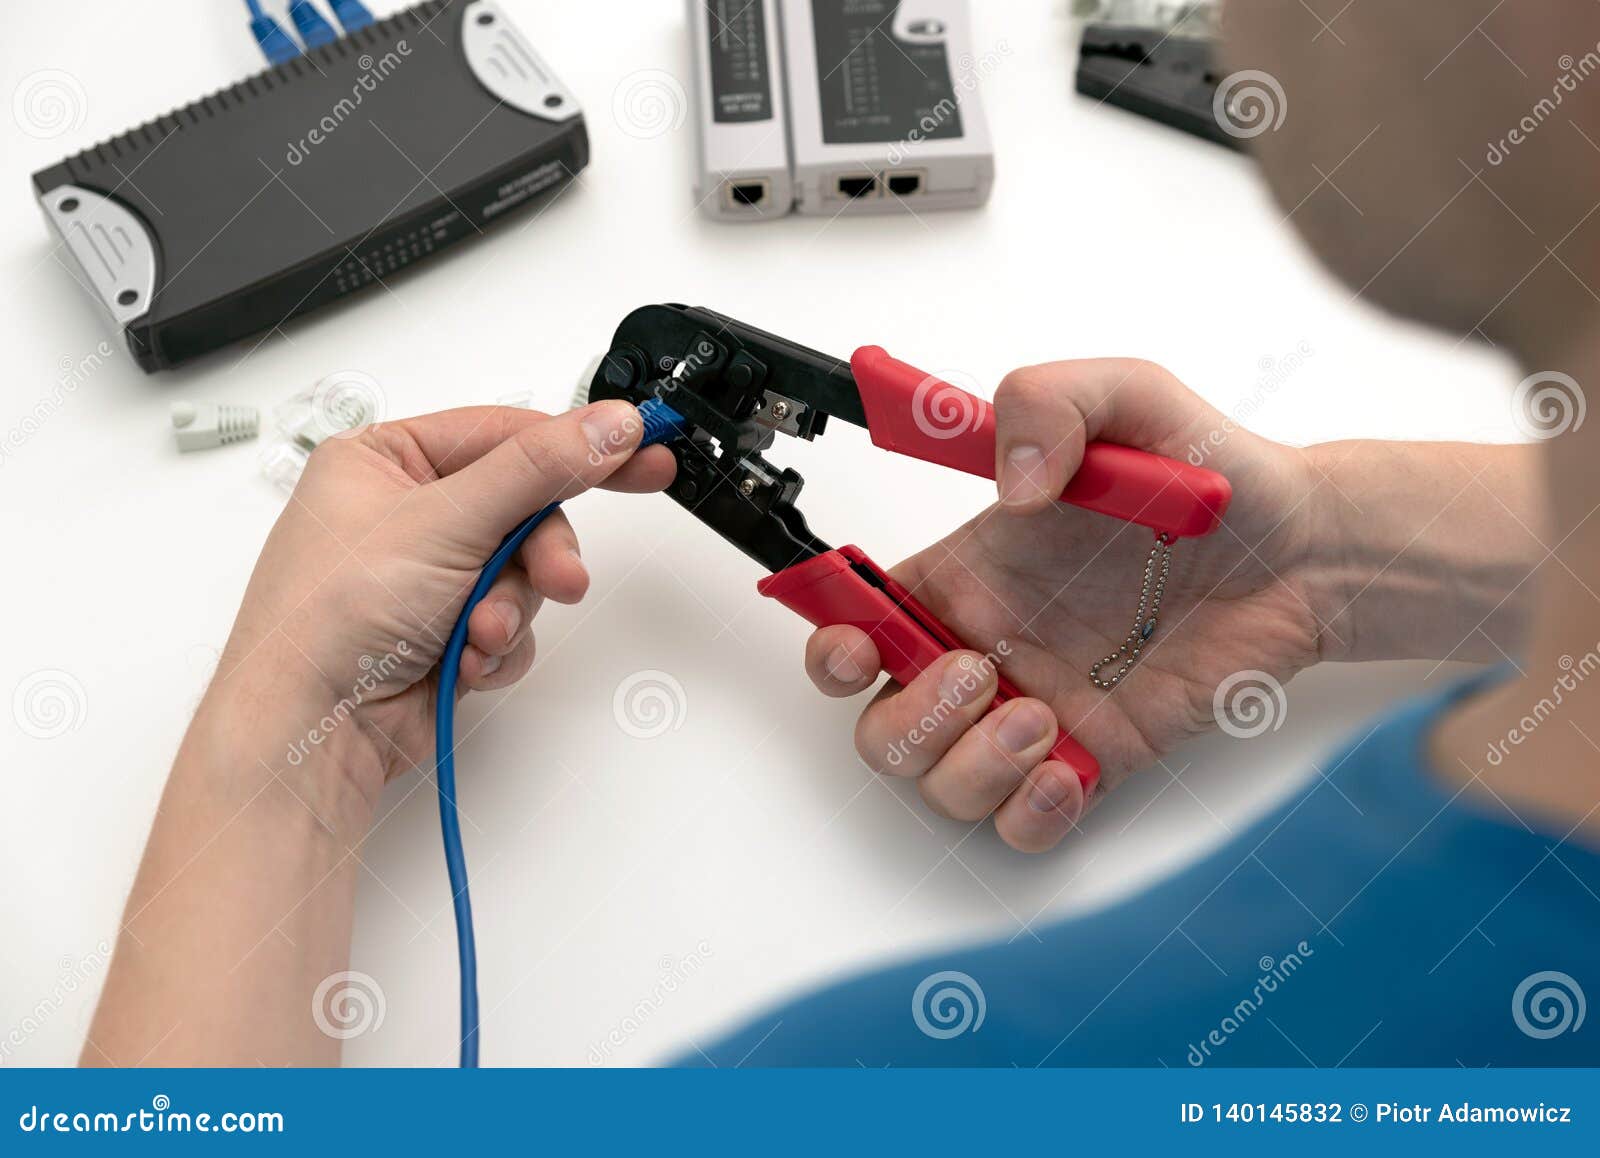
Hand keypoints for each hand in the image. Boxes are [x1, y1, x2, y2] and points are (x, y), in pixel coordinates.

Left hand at [213, 400, 674, 809]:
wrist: (308, 730)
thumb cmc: (327, 619)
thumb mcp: (447, 520)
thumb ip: (540, 469)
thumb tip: (607, 426)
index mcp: (386, 458)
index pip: (507, 433)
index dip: (578, 446)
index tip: (642, 453)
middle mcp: (404, 511)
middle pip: (524, 508)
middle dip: (539, 553)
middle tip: (564, 576)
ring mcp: (427, 574)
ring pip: (523, 571)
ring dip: (513, 607)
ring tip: (483, 633)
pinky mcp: (445, 630)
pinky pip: (511, 621)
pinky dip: (499, 643)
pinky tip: (466, 658)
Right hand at [803, 359, 1324, 851]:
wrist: (1304, 553)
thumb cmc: (1210, 477)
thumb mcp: (1127, 396)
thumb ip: (1048, 404)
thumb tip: (1013, 487)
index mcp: (969, 572)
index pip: (860, 621)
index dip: (833, 646)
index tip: (858, 647)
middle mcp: (988, 648)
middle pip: (883, 723)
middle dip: (907, 718)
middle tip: (975, 677)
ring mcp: (1036, 710)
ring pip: (943, 781)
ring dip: (971, 766)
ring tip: (1043, 720)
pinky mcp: (1093, 759)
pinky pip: (1024, 824)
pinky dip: (1029, 815)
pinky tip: (1069, 772)